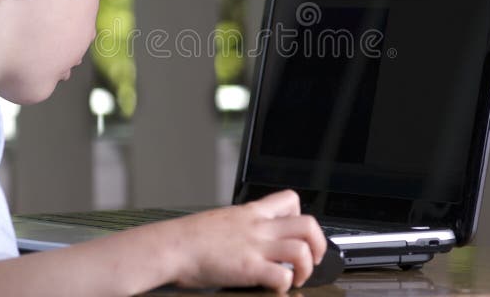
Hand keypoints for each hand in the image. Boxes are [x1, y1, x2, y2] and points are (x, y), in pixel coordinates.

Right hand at [170, 189, 326, 291]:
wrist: (171, 246)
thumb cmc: (188, 238)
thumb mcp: (221, 220)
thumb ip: (240, 226)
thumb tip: (246, 236)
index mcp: (251, 213)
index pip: (290, 200)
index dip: (302, 216)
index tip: (298, 233)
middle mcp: (258, 227)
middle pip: (307, 224)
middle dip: (319, 244)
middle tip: (313, 258)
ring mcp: (255, 247)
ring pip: (302, 249)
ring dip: (307, 267)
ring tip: (299, 278)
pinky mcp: (248, 268)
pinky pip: (282, 276)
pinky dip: (286, 285)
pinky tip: (278, 288)